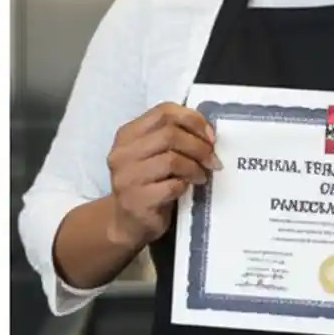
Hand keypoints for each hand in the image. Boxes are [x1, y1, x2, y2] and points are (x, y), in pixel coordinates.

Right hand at [106, 102, 221, 249]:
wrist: (127, 222)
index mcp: (127, 135)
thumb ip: (170, 138)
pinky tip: (188, 189)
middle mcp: (122, 153)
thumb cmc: (146, 183)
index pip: (163, 112)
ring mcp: (127, 177)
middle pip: (169, 134)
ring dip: (195, 167)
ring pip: (172, 160)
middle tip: (212, 159)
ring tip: (201, 176)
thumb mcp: (151, 154)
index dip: (192, 120)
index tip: (210, 136)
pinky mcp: (137, 201)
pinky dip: (185, 186)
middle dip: (198, 146)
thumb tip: (208, 132)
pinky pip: (172, 186)